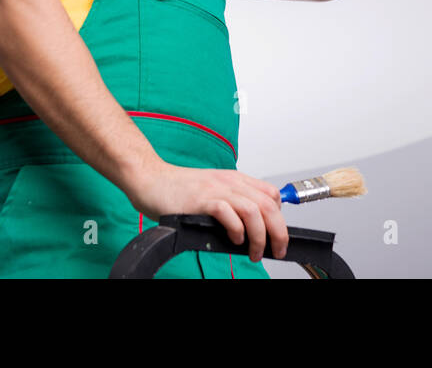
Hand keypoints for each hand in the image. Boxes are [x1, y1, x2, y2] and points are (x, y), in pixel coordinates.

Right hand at [126, 159, 288, 261]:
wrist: (152, 180)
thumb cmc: (179, 189)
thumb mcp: (214, 190)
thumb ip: (233, 202)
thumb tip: (251, 227)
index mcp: (235, 180)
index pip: (271, 194)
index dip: (280, 216)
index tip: (276, 233)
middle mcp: (230, 183)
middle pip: (268, 204)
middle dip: (279, 232)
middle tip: (277, 250)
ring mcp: (216, 190)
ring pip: (253, 210)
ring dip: (259, 236)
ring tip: (254, 252)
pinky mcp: (201, 200)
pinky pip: (228, 213)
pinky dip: (237, 229)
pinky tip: (234, 240)